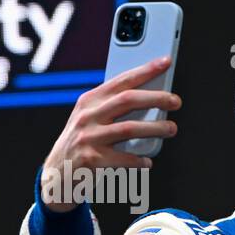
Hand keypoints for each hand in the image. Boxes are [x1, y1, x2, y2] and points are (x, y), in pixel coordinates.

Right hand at [39, 56, 181, 211]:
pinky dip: (140, 160)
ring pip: (129, 128)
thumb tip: (152, 100)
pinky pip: (124, 158)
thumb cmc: (83, 143)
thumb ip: (113, 109)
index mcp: (89, 101)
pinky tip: (147, 161)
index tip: (165, 61)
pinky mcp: (92, 159)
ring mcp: (88, 137)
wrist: (58, 173)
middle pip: (127, 100)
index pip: (121, 81)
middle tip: (176, 101)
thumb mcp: (91, 119)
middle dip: (156, 98)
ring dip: (155, 128)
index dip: (145, 70)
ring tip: (171, 128)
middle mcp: (87, 116)